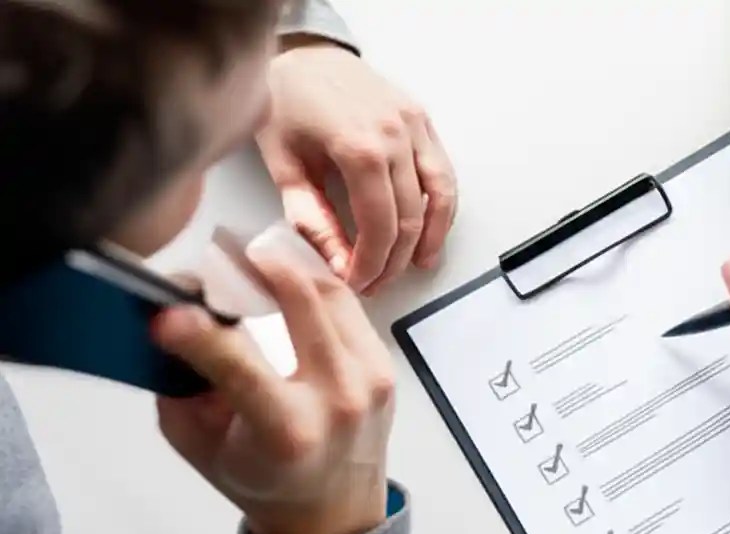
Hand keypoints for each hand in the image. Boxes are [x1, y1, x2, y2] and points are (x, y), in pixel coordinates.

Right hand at [153, 249, 395, 533]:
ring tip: (254, 257)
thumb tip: (170, 315)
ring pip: (330, 294)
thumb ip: (179, 383)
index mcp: (288, 433)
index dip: (199, 333)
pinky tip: (289, 281)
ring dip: (290, 268)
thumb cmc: (261, 477)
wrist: (333, 509)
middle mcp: (339, 402)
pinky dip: (317, 288)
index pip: (240, 367)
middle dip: (258, 267)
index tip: (167, 312)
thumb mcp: (199, 443)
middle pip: (301, 305)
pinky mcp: (385, 366)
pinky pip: (350, 308)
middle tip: (224, 249)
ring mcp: (370, 380)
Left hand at [257, 39, 457, 295]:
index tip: (358, 282)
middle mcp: (395, 135)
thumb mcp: (285, 166)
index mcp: (358, 146)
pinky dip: (443, 207)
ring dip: (429, 239)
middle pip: (409, 218)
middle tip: (376, 281)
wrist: (305, 53)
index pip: (379, 225)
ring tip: (416, 265)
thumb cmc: (287, 101)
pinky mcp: (423, 120)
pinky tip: (431, 230)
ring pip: (438, 198)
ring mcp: (415, 126)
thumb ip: (311, 220)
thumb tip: (336, 264)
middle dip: (394, 260)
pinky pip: (443, 173)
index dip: (372, 264)